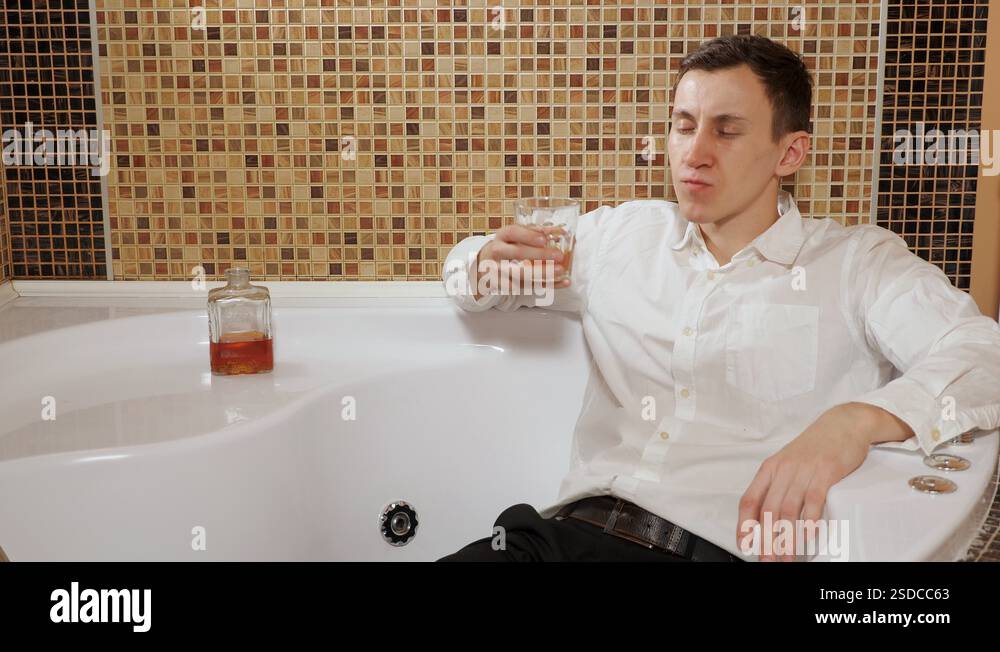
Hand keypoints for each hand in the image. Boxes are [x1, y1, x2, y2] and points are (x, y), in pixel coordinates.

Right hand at [473, 224, 568, 299]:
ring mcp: (498, 269)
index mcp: (503, 236)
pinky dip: (543, 285)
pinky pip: (525, 287)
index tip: (544, 239)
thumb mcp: (516, 237)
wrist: (486, 265)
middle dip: (540, 254)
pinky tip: (557, 283)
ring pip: (520, 273)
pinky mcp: (503, 285)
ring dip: (542, 272)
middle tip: (559, 255)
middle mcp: (498, 251)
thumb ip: (536, 233)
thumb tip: (559, 231)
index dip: (529, 236)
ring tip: (560, 271)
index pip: (513, 232)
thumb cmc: (508, 248)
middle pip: (518, 253)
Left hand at [736, 403, 884, 560]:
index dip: (745, 524)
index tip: (745, 544)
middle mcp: (783, 469)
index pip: (749, 500)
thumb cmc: (816, 446)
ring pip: (789, 509)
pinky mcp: (826, 471)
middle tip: (768, 560)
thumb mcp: (789, 463)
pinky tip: (809, 535)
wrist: (844, 423)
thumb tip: (769, 517)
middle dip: (767, 540)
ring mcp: (804, 470)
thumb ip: (778, 486)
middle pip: (769, 510)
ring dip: (787, 538)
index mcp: (770, 469)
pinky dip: (810, 520)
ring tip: (787, 557)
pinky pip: (814, 500)